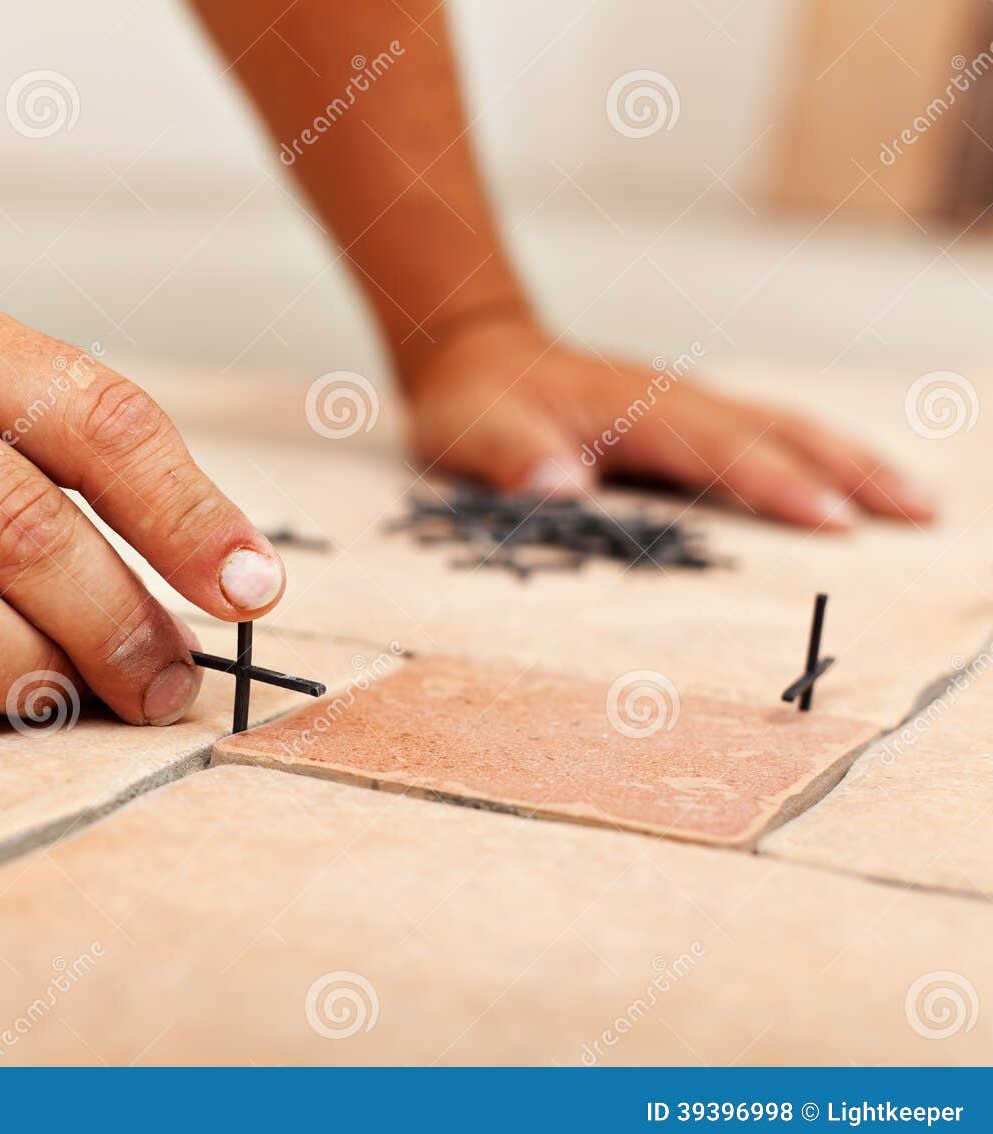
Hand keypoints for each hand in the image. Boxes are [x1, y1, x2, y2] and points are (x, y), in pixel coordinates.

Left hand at [403, 314, 935, 529]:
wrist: (477, 355)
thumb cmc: (475, 403)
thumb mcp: (470, 433)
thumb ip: (510, 459)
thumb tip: (559, 487)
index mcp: (630, 406)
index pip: (715, 448)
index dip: (773, 485)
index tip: (830, 522)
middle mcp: (673, 398)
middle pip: (776, 429)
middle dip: (848, 470)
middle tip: (917, 514)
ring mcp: (686, 403)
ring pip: (784, 424)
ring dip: (851, 459)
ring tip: (918, 503)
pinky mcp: (688, 416)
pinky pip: (767, 430)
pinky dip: (820, 453)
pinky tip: (857, 482)